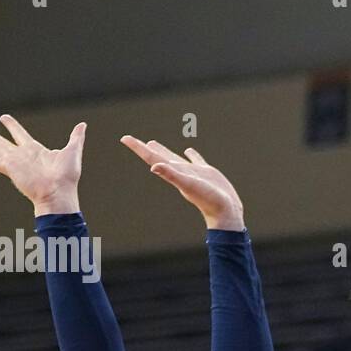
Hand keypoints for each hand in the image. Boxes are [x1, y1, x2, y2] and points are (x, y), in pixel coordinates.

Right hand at [0, 115, 84, 216]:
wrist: (60, 193)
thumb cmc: (67, 177)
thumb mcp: (72, 151)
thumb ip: (75, 137)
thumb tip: (82, 125)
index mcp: (34, 149)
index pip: (19, 134)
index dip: (11, 125)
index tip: (3, 117)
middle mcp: (21, 155)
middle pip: (0, 141)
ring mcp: (13, 162)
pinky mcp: (7, 168)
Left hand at [120, 136, 243, 229]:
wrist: (226, 212)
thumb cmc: (208, 200)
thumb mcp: (189, 185)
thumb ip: (171, 175)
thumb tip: (153, 167)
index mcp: (173, 174)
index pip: (152, 158)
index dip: (138, 148)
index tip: (125, 138)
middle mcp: (180, 172)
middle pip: (158, 157)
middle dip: (144, 148)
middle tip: (131, 140)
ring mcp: (192, 172)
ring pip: (173, 158)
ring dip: (162, 150)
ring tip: (152, 143)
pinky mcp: (206, 172)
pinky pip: (195, 160)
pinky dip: (191, 155)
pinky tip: (189, 151)